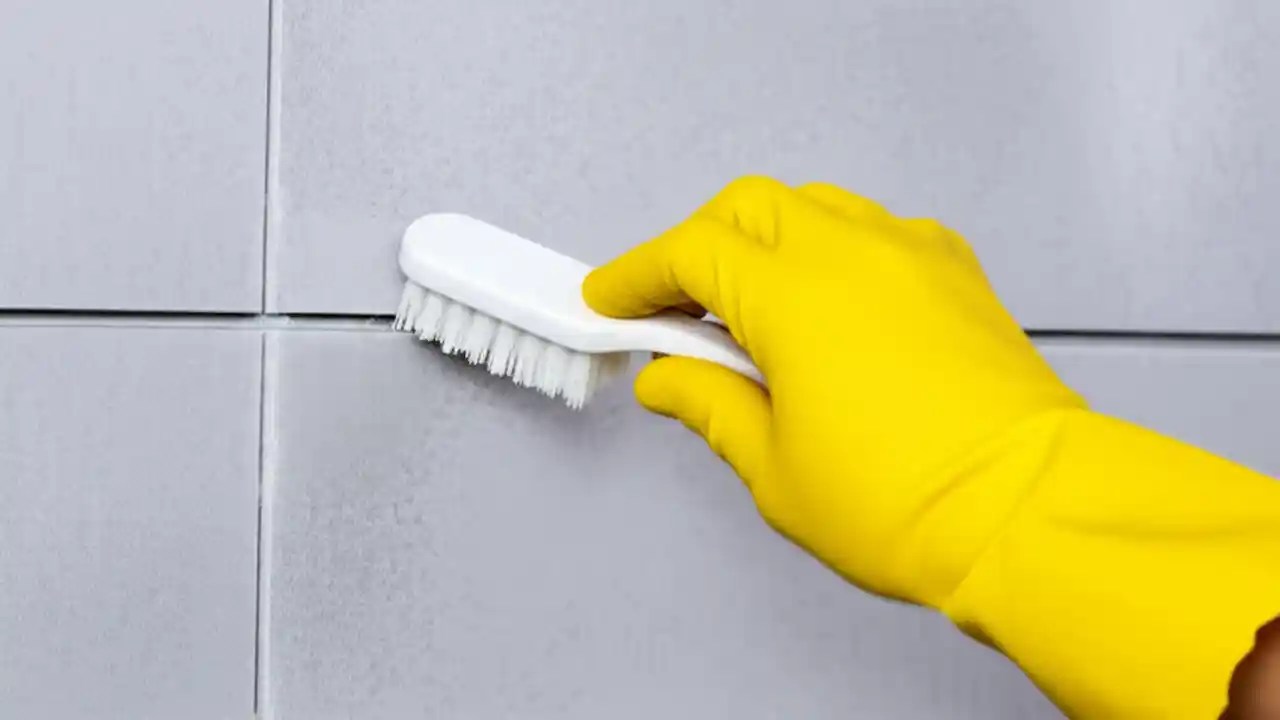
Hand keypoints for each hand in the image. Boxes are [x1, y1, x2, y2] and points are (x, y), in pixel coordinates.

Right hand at [583, 176, 1083, 606]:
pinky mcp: (954, 274)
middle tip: (669, 304)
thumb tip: (671, 380)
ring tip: (746, 306)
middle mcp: (852, 254)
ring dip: (764, 239)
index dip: (636, 275)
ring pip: (812, 206)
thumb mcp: (775, 470)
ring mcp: (910, 256)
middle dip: (695, 243)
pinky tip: (825, 301)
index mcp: (793, 297)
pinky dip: (832, 248)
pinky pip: (875, 229)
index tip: (612, 300)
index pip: (688, 252)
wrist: (1026, 515)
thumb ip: (711, 406)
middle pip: (745, 207)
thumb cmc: (913, 505)